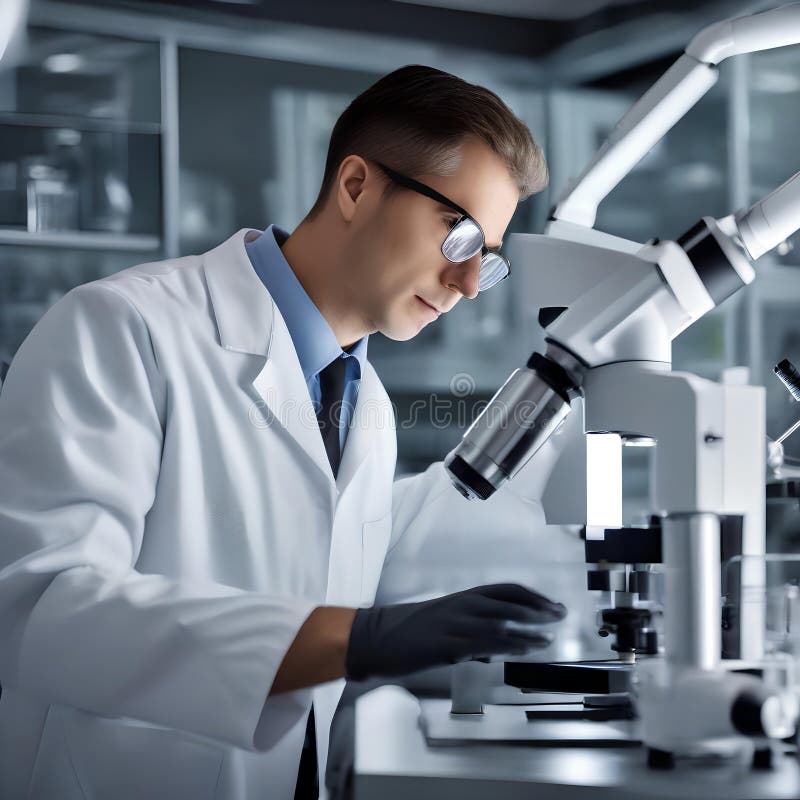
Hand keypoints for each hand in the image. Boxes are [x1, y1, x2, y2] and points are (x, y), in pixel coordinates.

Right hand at [345, 583, 565, 680]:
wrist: (374, 636)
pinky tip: (522, 650)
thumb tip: (493, 649)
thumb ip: (469, 632)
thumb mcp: (442, 623)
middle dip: (538, 608)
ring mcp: (453, 623)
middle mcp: (461, 605)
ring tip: (548, 638)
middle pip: (508, 601)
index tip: (551, 604)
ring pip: (499, 621)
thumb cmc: (407, 630)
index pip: (505, 590)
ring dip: (528, 630)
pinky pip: (482, 642)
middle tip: (560, 614)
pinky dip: (507, 645)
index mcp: (461, 598)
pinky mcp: (445, 644)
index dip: (531, 596)